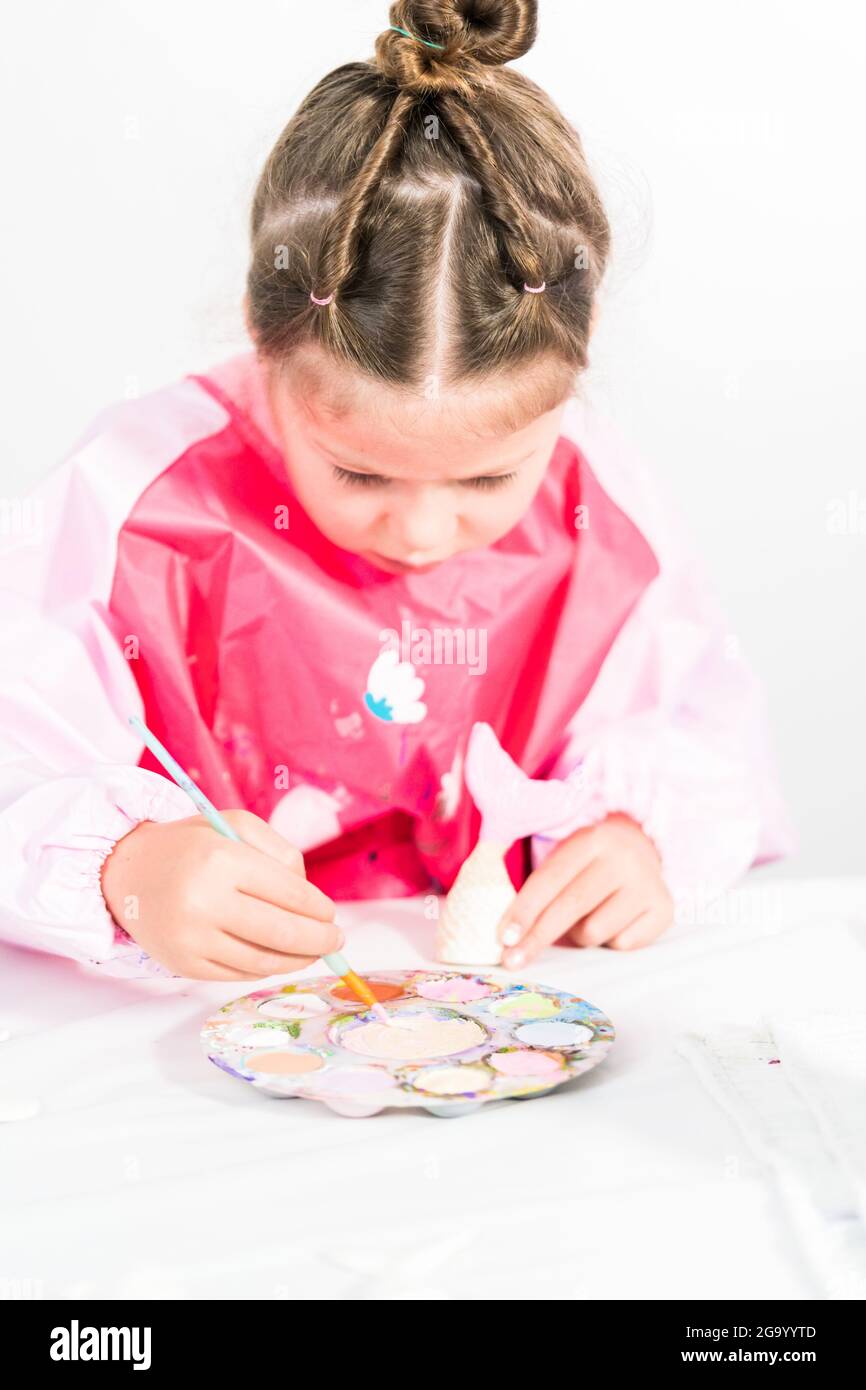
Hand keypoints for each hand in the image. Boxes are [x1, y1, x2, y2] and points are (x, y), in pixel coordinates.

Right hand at [101, 809, 341, 979]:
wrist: (128, 872)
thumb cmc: (192, 846)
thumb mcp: (235, 827)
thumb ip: (281, 853)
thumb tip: (313, 901)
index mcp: (221, 860)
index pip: (290, 894)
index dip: (319, 910)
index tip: (332, 915)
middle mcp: (204, 901)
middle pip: (281, 933)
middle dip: (319, 940)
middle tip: (336, 940)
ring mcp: (191, 938)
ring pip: (263, 960)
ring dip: (297, 960)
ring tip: (314, 954)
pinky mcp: (183, 963)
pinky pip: (238, 974)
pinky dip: (265, 968)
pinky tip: (277, 958)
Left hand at [498, 814, 673, 966]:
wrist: (642, 850)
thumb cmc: (589, 864)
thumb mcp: (565, 859)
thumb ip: (540, 888)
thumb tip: (509, 935)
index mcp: (591, 840)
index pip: (550, 880)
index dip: (524, 911)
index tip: (504, 939)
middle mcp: (623, 858)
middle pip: (571, 907)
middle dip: (537, 937)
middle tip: (512, 960)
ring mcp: (647, 884)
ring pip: (594, 932)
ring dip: (579, 935)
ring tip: (588, 916)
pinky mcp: (664, 909)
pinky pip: (621, 945)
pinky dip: (610, 940)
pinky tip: (615, 920)